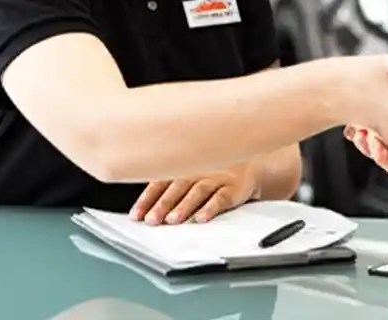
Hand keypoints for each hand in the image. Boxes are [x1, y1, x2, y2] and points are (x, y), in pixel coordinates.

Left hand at [129, 167, 259, 224]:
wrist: (251, 166)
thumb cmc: (214, 175)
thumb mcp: (191, 176)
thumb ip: (170, 190)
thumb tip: (146, 213)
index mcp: (183, 168)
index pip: (161, 182)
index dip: (147, 199)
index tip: (136, 216)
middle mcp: (198, 171)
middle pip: (178, 186)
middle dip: (163, 204)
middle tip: (152, 220)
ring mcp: (217, 178)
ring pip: (198, 191)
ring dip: (184, 206)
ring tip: (173, 220)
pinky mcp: (234, 187)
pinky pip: (221, 197)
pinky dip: (211, 208)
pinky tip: (202, 218)